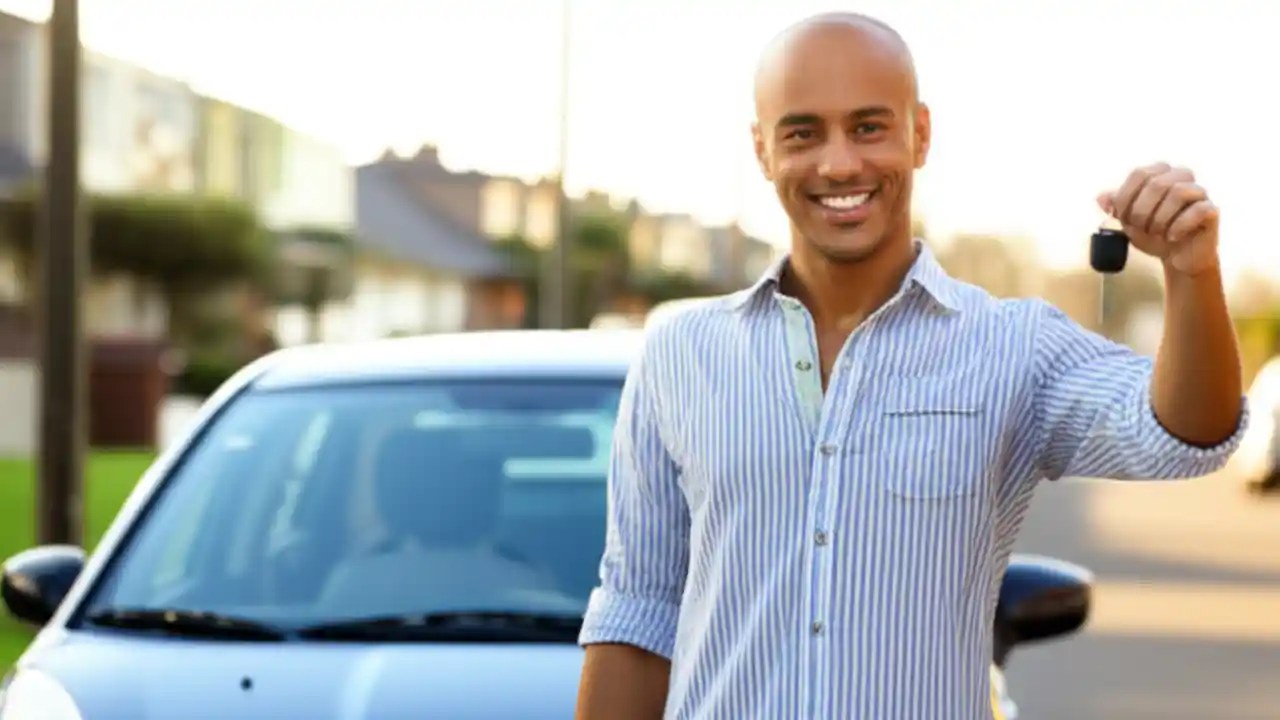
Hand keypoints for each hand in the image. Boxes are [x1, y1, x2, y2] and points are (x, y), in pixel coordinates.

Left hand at [1097, 163, 1219, 275]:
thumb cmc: (1152, 233)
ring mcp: (1199, 193)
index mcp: (1160, 174)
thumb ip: (1115, 206)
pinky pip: (1199, 209)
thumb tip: (1102, 198)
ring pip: (1179, 192)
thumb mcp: (1127, 220)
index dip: (1126, 196)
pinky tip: (1172, 237)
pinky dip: (1180, 226)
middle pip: (1157, 183)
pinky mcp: (1211, 211)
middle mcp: (1182, 177)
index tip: (1121, 216)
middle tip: (1140, 227)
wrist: (1176, 257)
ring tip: (1157, 232)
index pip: (1139, 173)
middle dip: (1142, 211)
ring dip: (1161, 218)